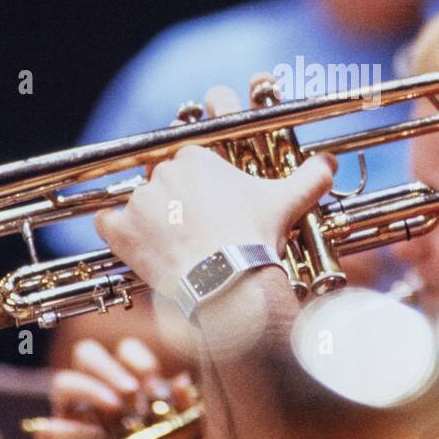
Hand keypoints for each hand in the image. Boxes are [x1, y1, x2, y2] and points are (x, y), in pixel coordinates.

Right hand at [32, 337, 193, 438]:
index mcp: (127, 384)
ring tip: (112, 410)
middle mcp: (96, 394)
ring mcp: (73, 417)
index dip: (135, 356)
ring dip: (86, 388)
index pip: (124, 351)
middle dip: (106, 367)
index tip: (151, 376)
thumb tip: (181, 381)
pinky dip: (64, 430)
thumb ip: (184, 408)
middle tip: (129, 391)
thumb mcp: (184, 436)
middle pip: (85, 354)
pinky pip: (47, 431)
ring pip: (63, 383)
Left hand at [94, 82, 336, 297]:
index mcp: (198, 157)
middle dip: (175, 199)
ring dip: (150, 217)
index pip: (189, 157)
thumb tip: (331, 162)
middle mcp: (164, 171)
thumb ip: (311, 175)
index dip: (198, 179)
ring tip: (171, 242)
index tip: (205, 197)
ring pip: (138, 200)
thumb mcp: (288, 201)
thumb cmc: (255, 238)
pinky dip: (117, 231)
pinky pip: (107, 222)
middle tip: (192, 225)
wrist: (226, 281)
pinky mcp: (122, 230)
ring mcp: (140, 200)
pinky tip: (135, 244)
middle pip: (163, 179)